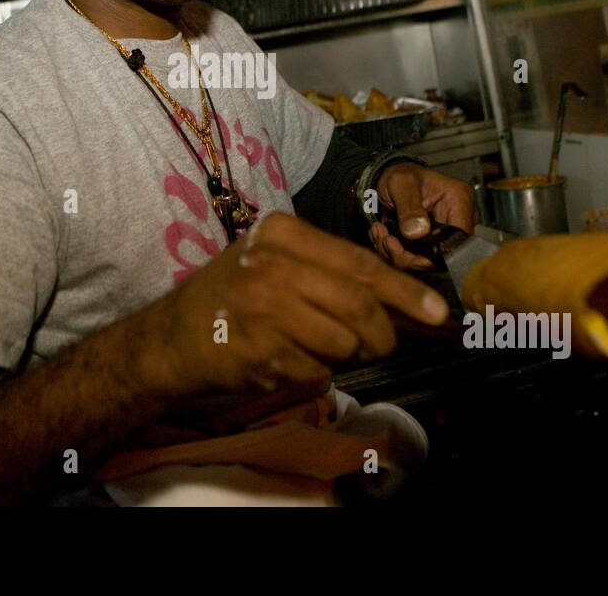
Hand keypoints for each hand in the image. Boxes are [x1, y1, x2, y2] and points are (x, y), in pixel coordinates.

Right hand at [138, 212, 449, 399]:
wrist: (169, 339)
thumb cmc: (232, 298)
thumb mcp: (275, 263)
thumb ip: (330, 272)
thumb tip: (402, 301)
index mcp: (283, 233)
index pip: (361, 263)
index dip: (405, 291)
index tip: (438, 311)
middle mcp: (273, 264)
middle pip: (359, 306)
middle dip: (382, 334)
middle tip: (381, 346)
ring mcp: (263, 308)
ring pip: (343, 344)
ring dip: (341, 357)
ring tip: (309, 346)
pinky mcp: (258, 351)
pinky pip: (316, 372)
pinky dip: (311, 375)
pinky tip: (283, 360)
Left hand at [369, 163, 476, 269]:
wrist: (388, 178)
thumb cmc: (400, 174)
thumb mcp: (402, 184)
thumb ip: (409, 207)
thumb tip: (418, 232)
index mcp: (460, 200)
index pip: (457, 240)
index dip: (431, 253)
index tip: (402, 247)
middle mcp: (456, 220)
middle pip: (440, 256)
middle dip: (407, 255)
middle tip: (385, 240)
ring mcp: (443, 233)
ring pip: (425, 261)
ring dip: (397, 254)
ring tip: (380, 234)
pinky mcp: (429, 242)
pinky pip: (415, 258)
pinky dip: (395, 253)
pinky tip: (382, 237)